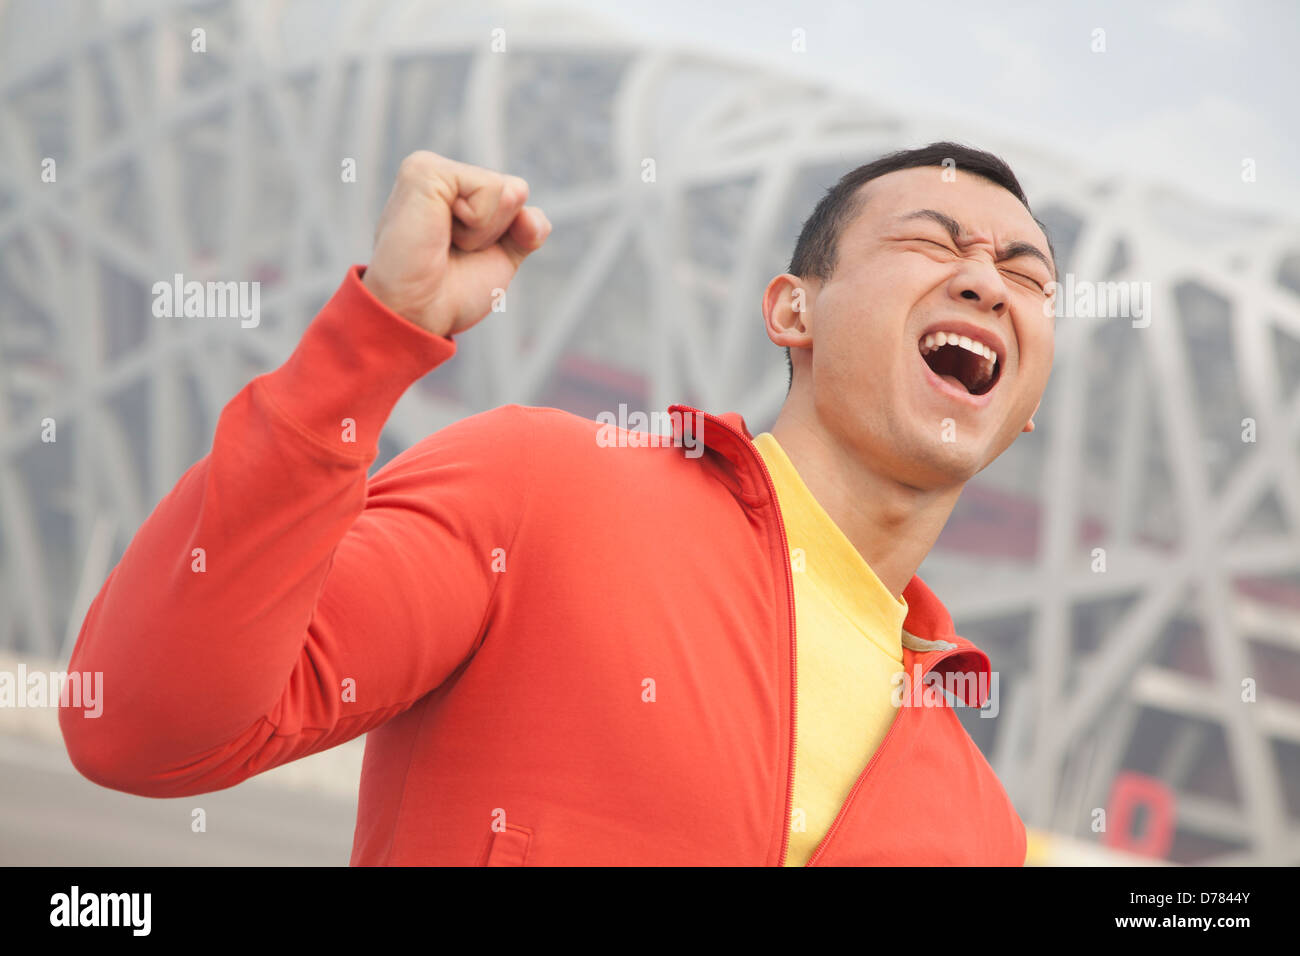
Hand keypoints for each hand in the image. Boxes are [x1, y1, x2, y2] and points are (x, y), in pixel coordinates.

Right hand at [362, 150, 550, 337]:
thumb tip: (527, 206)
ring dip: (485, 232)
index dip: (508, 236)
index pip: (517, 197)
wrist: (417, 315)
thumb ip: (527, 230)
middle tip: (453, 250)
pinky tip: (440, 232)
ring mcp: (431, 168)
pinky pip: (489, 188)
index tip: (464, 254)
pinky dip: (477, 223)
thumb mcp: (501, 257)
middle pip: (516, 190)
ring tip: (444, 243)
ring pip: (507, 189)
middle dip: (497, 233)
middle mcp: (443, 176)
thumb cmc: (449, 293)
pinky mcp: (425, 170)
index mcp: (457, 193)